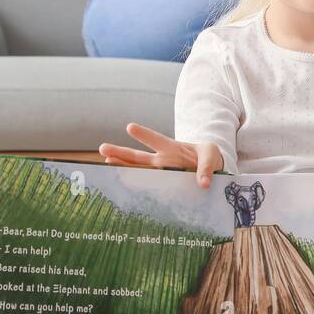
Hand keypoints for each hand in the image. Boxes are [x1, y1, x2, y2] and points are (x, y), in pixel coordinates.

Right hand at [99, 122, 222, 188]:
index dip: (144, 134)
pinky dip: (134, 186)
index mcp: (172, 148)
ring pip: (138, 169)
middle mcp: (161, 160)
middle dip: (121, 152)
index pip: (156, 140)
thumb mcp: (211, 155)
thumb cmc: (208, 156)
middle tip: (102, 148)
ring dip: (122, 166)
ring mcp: (160, 171)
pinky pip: (147, 185)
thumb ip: (206, 167)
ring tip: (105, 162)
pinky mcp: (163, 183)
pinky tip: (120, 185)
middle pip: (138, 156)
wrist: (210, 167)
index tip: (130, 127)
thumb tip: (202, 184)